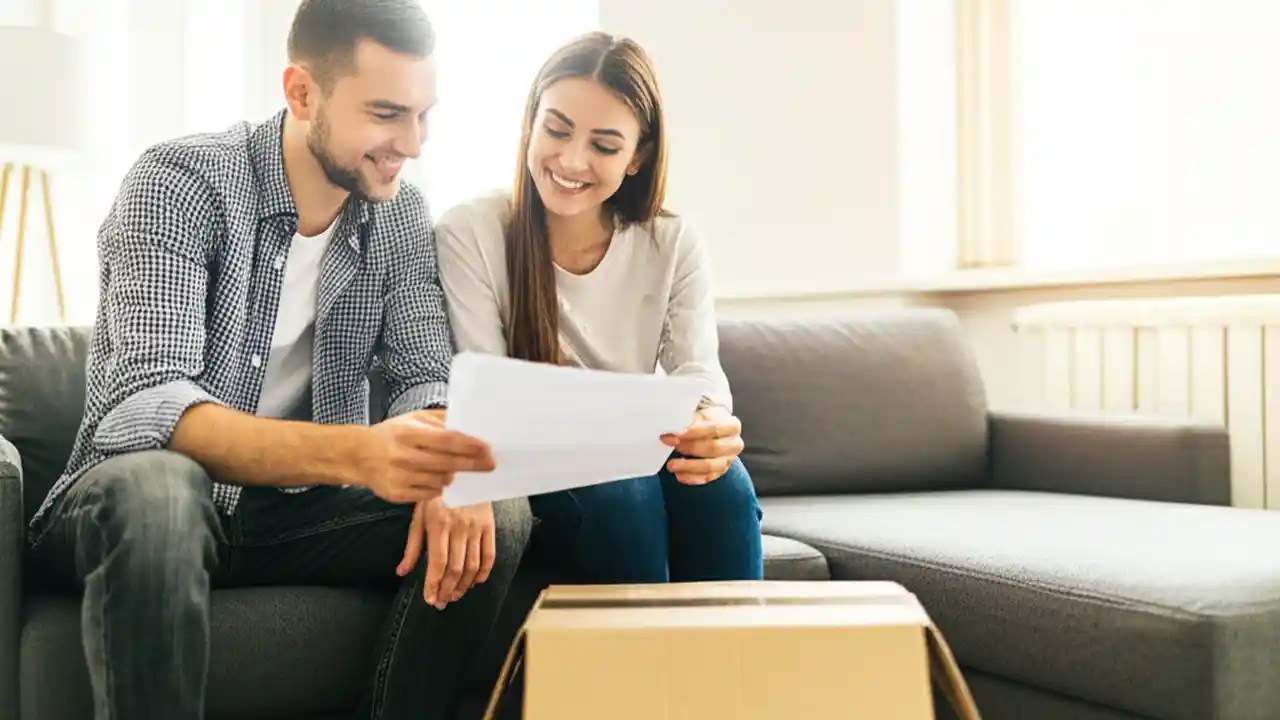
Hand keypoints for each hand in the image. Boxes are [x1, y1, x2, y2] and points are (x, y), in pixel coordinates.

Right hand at [360, 410, 493, 503]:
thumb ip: (440, 420)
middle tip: (489, 464)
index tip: (486, 448)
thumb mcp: (413, 419)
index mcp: (408, 433)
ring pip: (440, 480)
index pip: (446, 440)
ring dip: (453, 475)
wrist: (358, 455)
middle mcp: (403, 456)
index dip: (469, 445)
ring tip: (456, 469)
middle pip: (447, 463)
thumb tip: (469, 422)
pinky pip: (429, 494)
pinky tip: (438, 479)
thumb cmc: (391, 435)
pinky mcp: (396, 494)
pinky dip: (438, 487)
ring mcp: (399, 477)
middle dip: (472, 464)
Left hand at [397, 497, 495, 608]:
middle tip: (442, 602)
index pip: (438, 563)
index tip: (430, 599)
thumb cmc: (437, 494)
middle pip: (455, 568)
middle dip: (447, 590)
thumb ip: (413, 546)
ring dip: (464, 585)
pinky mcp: (490, 526)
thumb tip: (401, 572)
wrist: (464, 473)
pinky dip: (483, 573)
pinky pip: (489, 555)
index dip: (434, 585)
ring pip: (472, 566)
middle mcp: (459, 527)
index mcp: (439, 523)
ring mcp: (477, 527)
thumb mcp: (419, 515)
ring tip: (455, 595)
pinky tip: (475, 582)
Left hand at [660, 406, 744, 484]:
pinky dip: (692, 477)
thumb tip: (674, 428)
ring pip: (710, 467)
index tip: (676, 434)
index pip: (715, 429)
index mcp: (733, 426)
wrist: (715, 427)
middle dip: (689, 448)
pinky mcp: (721, 472)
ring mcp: (729, 460)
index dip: (694, 432)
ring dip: (688, 466)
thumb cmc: (707, 420)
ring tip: (671, 465)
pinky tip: (679, 475)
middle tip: (671, 445)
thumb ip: (691, 420)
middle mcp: (734, 444)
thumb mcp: (702, 414)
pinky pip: (706, 478)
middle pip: (712, 448)